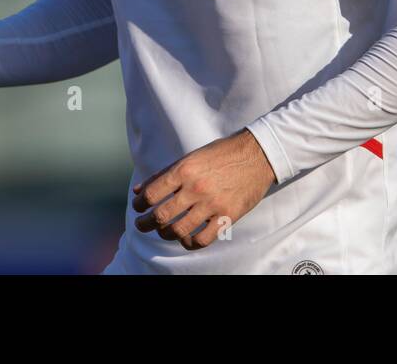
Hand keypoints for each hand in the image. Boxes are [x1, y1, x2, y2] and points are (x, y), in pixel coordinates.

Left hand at [131, 128, 277, 249]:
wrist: (258, 154)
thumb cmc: (222, 154)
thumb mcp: (191, 157)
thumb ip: (164, 174)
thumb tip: (138, 191)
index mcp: (184, 170)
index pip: (151, 194)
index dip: (139, 204)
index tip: (138, 207)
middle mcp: (196, 187)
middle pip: (161, 216)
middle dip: (145, 224)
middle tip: (142, 225)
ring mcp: (212, 204)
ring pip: (178, 230)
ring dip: (165, 234)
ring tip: (163, 231)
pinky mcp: (227, 216)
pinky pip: (202, 239)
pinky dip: (189, 243)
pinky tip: (186, 238)